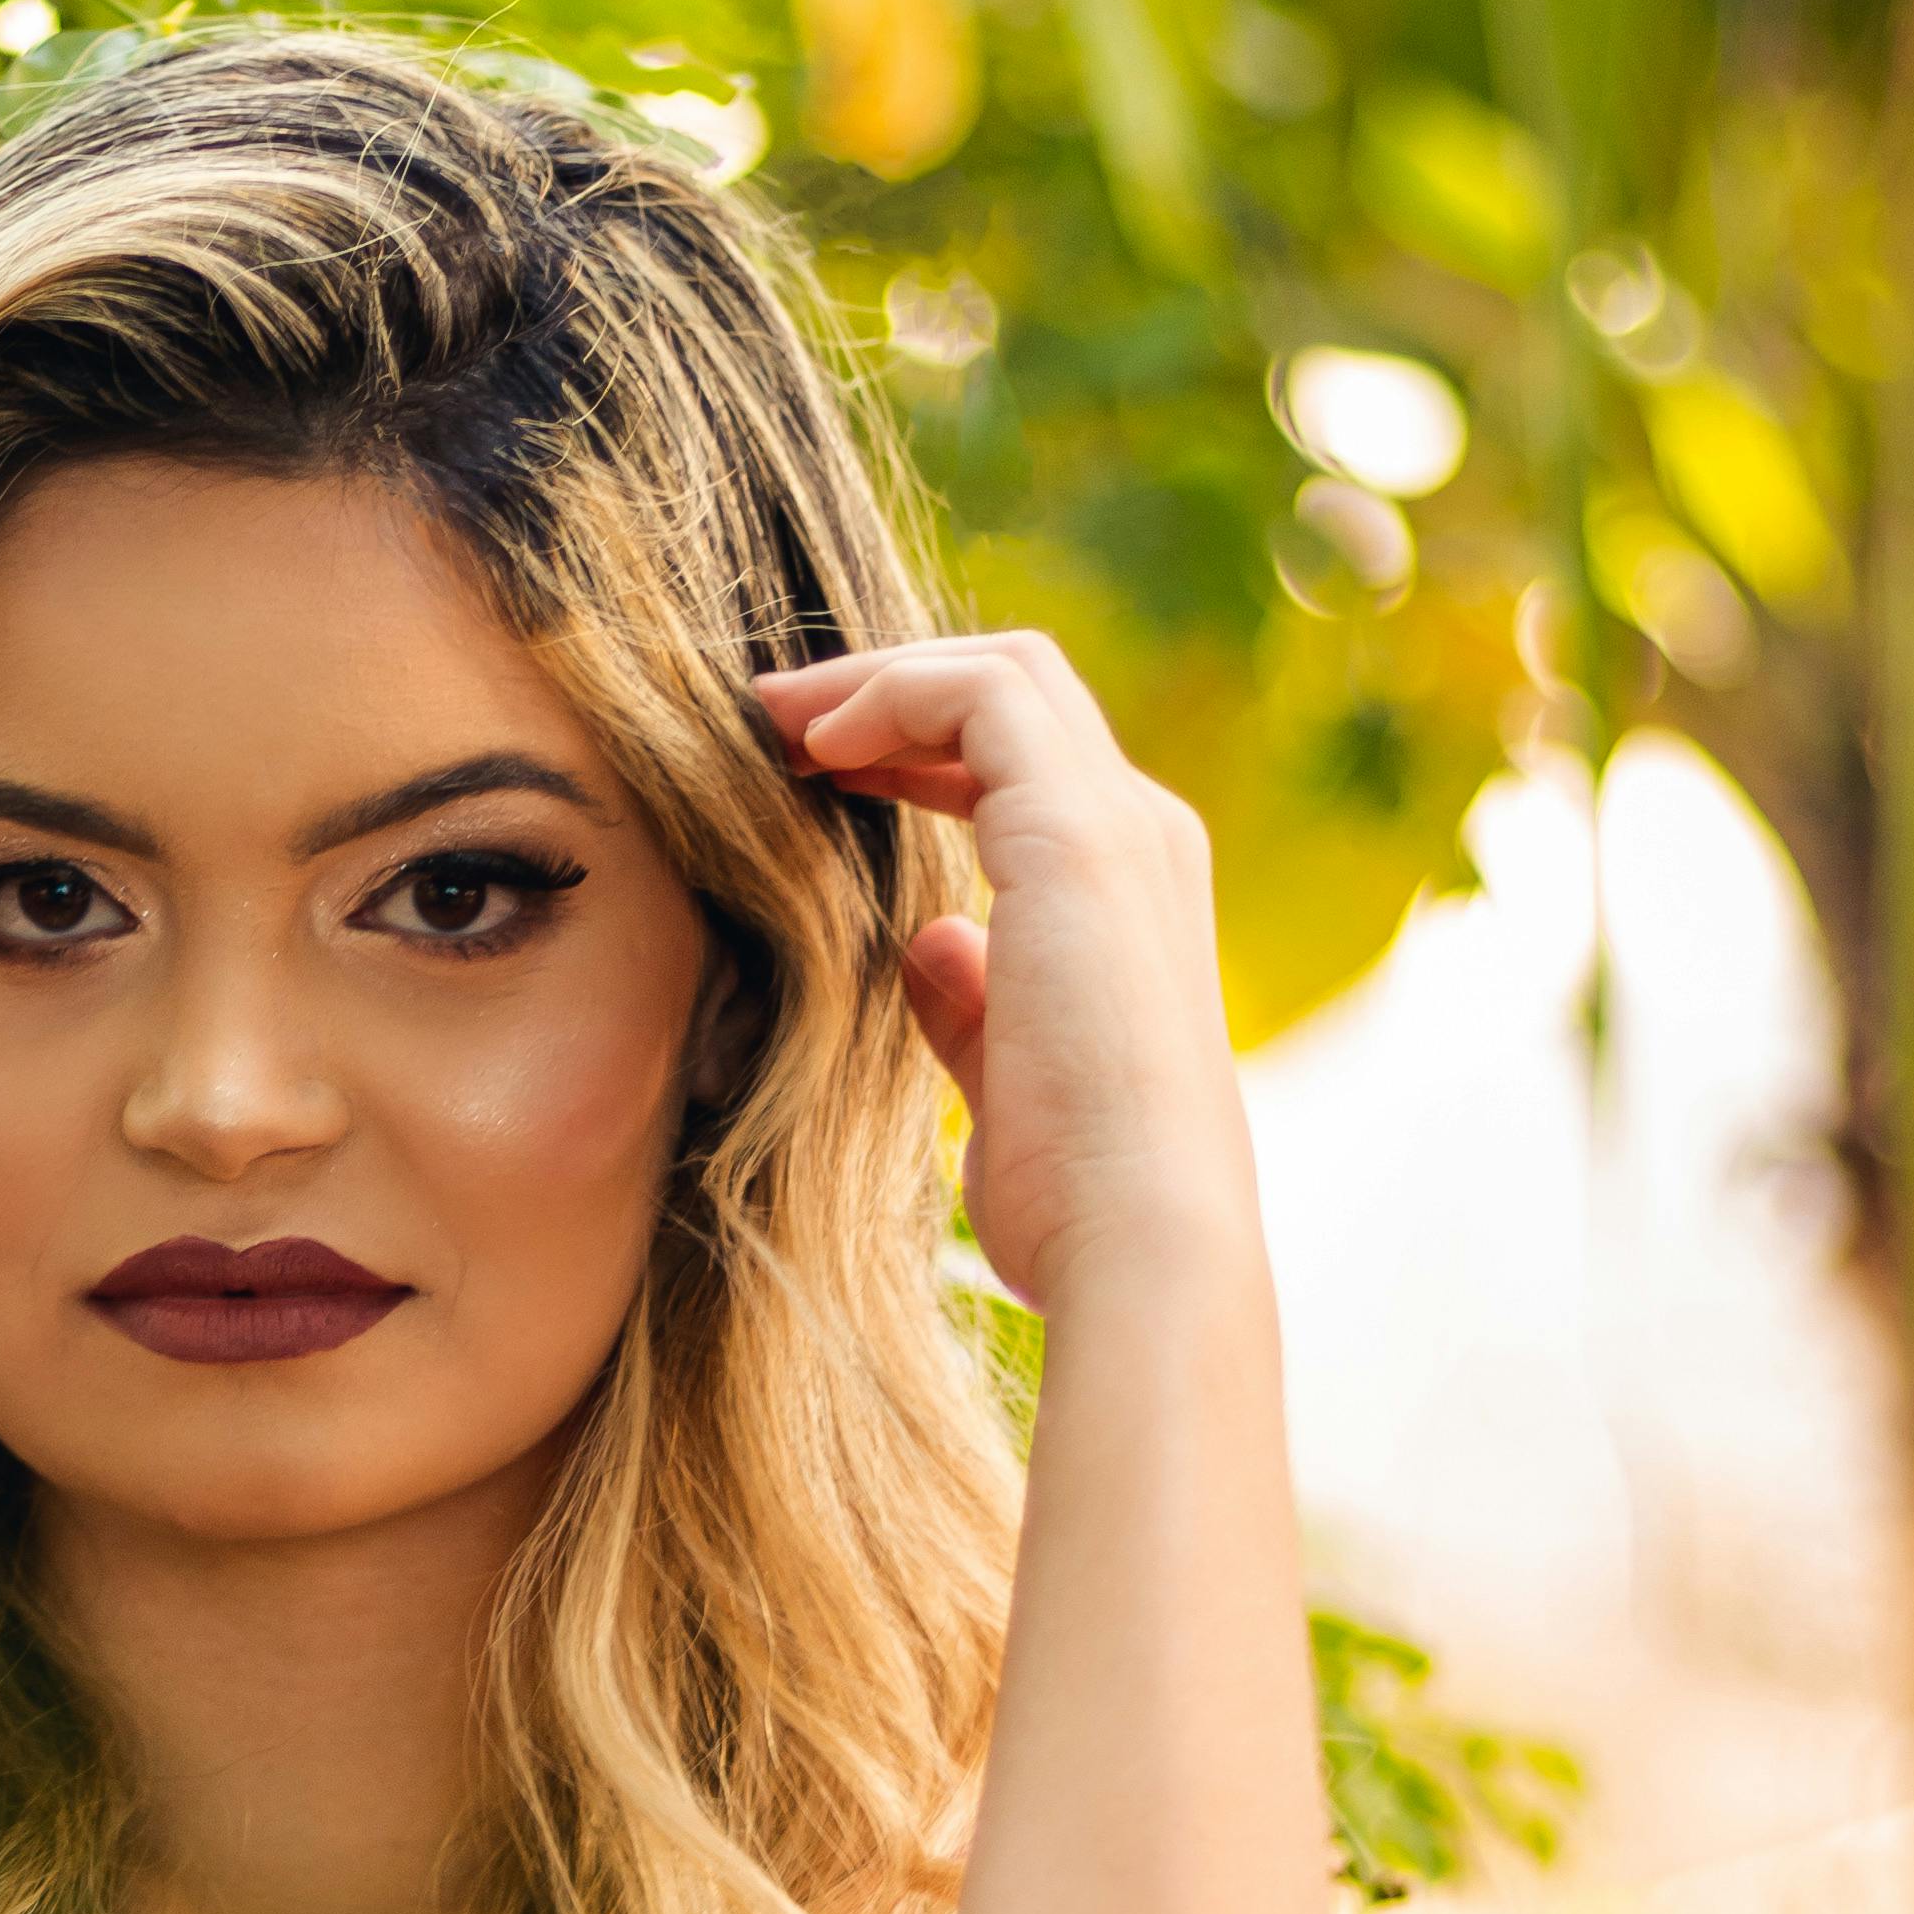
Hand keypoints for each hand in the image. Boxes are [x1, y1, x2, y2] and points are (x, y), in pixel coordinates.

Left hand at [755, 630, 1253, 1307]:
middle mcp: (1141, 838)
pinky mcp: (1078, 833)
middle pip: (1017, 692)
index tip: (809, 774)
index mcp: (1130, 895)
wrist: (1139, 1241)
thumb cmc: (1074, 1198)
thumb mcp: (1003, 1085)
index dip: (914, 748)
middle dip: (887, 687)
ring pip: (1002, 673)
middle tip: (771, 720)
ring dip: (875, 677)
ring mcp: (1119, 827)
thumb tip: (927, 948)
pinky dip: (890, 695)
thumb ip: (971, 1005)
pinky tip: (815, 744)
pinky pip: (981, 698)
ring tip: (771, 716)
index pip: (1026, 764)